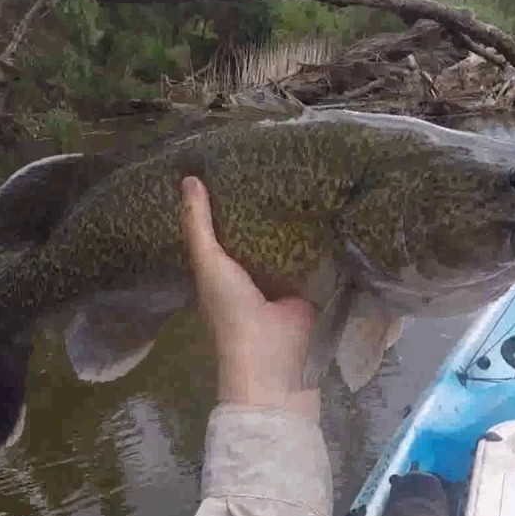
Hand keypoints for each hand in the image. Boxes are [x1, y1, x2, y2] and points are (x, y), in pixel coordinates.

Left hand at [179, 176, 320, 420]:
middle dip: (262, 206)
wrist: (272, 354)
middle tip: (272, 161)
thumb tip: (188, 178)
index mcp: (222, 271)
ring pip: (286, 240)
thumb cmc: (231, 310)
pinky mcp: (312, 282)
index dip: (224, 202)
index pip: (222, 230)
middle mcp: (252, 273)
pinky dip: (319, 235)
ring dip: (293, 218)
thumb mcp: (208, 264)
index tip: (231, 165)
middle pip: (256, 233)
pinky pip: (314, 253)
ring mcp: (283, 278)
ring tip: (302, 173)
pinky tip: (326, 204)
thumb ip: (198, 226)